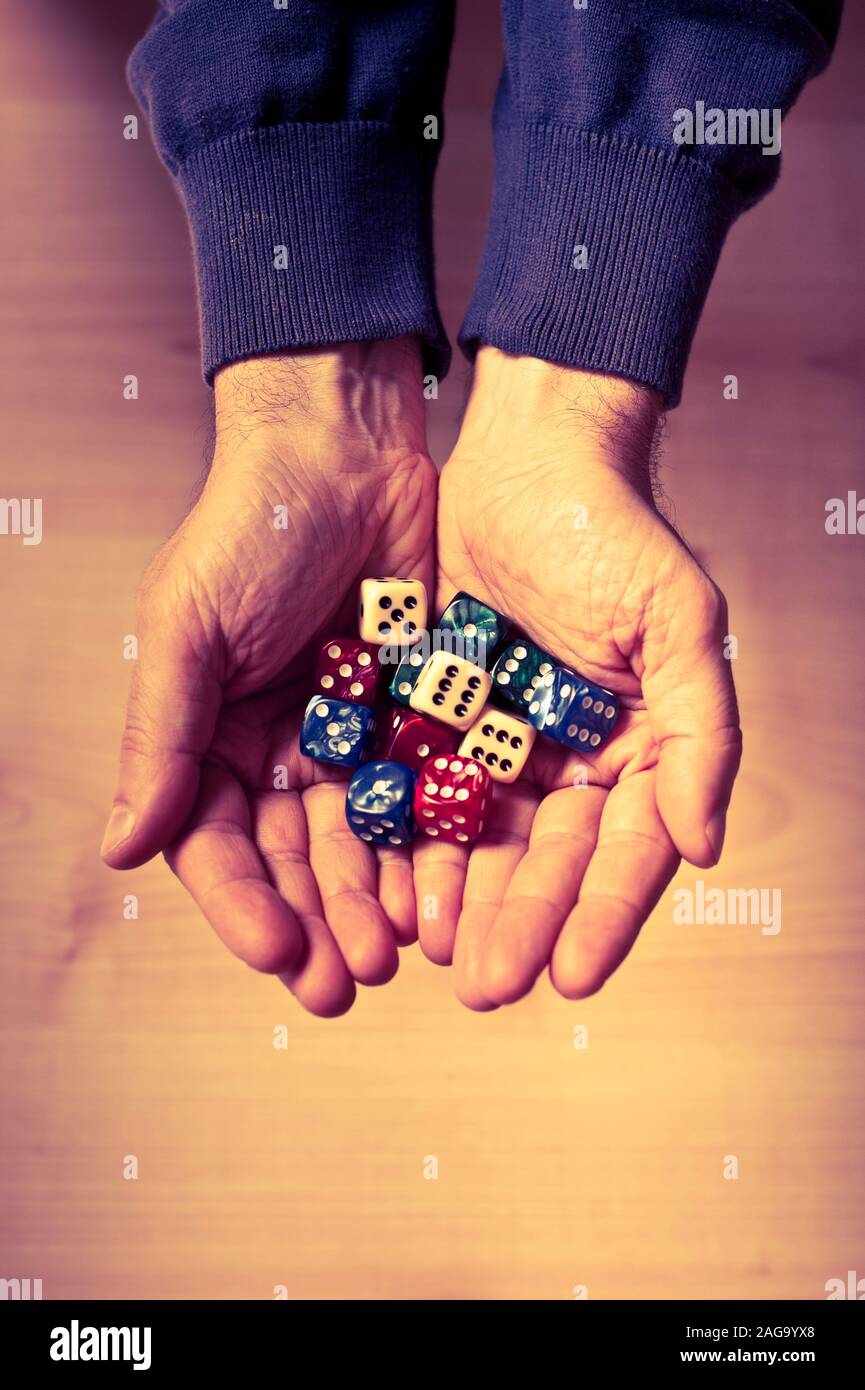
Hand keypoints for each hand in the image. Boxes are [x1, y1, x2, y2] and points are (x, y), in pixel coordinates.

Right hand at [101, 339, 435, 1014]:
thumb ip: (160, 738)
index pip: (214, 844)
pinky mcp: (410, 716)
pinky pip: (420, 794)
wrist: (347, 449)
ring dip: (372, 901)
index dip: (242, 907)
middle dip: (316, 923)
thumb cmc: (250, 528)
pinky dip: (429, 843)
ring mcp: (346, 737)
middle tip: (350, 982)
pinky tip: (447, 889)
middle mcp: (274, 749)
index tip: (279, 956)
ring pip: (358, 842)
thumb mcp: (190, 628)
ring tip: (400, 954)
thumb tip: (119, 851)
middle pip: (290, 860)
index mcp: (207, 737)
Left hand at [423, 347, 741, 1006]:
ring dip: (459, 898)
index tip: (570, 977)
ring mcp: (502, 743)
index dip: (604, 917)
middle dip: (519, 924)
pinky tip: (387, 880)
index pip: (627, 850)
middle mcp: (571, 759)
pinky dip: (407, 838)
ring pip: (481, 842)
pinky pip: (420, 791)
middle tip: (483, 984)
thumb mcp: (678, 620)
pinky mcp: (440, 720)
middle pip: (548, 861)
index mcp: (637, 749)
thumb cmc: (613, 529)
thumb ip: (701, 733)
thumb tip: (705, 844)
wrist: (524, 456)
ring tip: (430, 950)